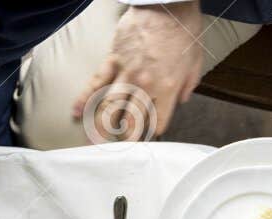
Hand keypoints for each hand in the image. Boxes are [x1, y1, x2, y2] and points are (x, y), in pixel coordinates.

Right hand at [73, 2, 203, 141]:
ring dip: (98, 128)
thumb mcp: (195, 59)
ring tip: (92, 144)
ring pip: (108, 108)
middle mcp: (143, 86)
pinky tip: (75, 112)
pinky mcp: (111, 61)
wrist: (168, 3)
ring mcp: (125, 74)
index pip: (156, 123)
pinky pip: (95, 83)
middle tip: (117, 150)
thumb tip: (181, 100)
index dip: (152, 132)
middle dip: (123, 139)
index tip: (147, 137)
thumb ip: (188, 84)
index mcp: (166, 88)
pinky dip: (83, 99)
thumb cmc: (183, 28)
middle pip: (129, 122)